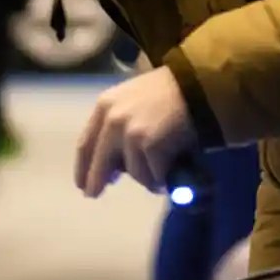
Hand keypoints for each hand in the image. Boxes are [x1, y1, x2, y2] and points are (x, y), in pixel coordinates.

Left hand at [75, 66, 196, 197]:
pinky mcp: (151, 145)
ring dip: (148, 178)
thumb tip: (114, 166)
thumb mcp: (134, 100)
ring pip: (134, 173)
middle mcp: (113, 120)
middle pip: (100, 163)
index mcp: (105, 106)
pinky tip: (173, 172)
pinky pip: (155, 175)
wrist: (198, 85)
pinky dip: (164, 178)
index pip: (86, 144)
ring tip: (161, 173)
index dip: (83, 167)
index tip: (81, 183)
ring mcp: (131, 133)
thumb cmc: (170, 91)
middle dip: (96, 182)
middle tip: (93, 194)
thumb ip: (119, 126)